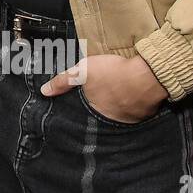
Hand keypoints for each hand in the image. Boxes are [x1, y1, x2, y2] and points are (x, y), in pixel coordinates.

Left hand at [40, 53, 169, 122]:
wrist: (147, 75)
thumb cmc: (113, 73)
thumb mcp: (83, 72)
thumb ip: (64, 81)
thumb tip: (45, 92)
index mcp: (96, 112)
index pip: (85, 113)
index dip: (85, 105)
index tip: (86, 99)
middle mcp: (113, 120)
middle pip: (103, 114)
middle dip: (101, 106)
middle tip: (102, 95)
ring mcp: (131, 118)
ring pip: (120, 113)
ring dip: (118, 105)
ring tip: (115, 94)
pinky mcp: (145, 113)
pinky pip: (136, 110)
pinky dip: (132, 103)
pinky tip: (131, 94)